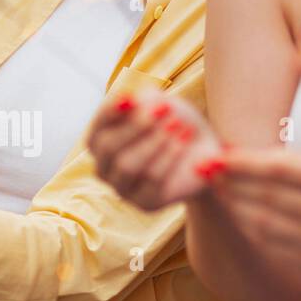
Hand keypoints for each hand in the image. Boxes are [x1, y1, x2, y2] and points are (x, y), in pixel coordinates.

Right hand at [87, 89, 221, 210]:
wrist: (203, 154)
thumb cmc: (175, 123)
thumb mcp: (163, 105)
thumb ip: (145, 101)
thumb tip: (133, 100)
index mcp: (101, 142)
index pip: (96, 128)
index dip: (109, 112)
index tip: (130, 97)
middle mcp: (104, 168)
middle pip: (108, 147)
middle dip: (136, 126)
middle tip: (163, 108)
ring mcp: (122, 188)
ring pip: (127, 166)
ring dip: (153, 142)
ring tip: (177, 124)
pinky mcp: (144, 203)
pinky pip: (151, 181)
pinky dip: (167, 159)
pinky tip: (182, 143)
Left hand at [206, 146, 300, 265]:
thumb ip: (267, 160)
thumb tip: (222, 152)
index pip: (279, 169)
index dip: (244, 164)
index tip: (216, 157)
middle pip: (269, 195)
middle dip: (233, 182)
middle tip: (205, 172)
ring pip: (264, 219)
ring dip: (233, 202)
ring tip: (214, 187)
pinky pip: (265, 238)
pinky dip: (242, 221)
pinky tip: (228, 208)